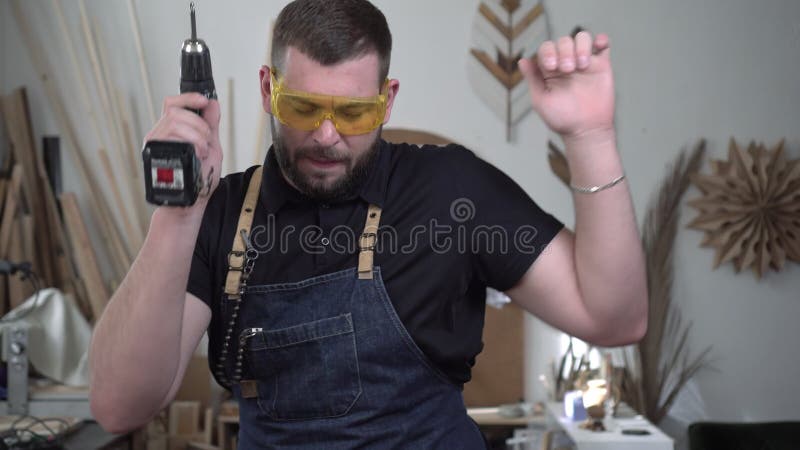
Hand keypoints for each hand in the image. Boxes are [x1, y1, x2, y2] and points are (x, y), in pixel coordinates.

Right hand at [144, 93, 222, 211]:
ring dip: (197, 135)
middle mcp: (158, 136)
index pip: (171, 104)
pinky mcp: (154, 155)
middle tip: (207, 141)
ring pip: (174, 123)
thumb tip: (213, 103)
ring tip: (202, 151)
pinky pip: (172, 138)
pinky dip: (191, 144)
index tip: (204, 101)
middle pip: (175, 111)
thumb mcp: (211, 147)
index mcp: (170, 131)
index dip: (187, 98)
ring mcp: (155, 146)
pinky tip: (196, 156)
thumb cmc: (200, 177)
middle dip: (198, 124)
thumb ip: (211, 125)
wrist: (192, 201)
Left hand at [519, 31, 614, 140]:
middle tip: (568, 70)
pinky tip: (598, 45)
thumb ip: (533, 79)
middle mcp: (566, 62)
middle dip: (564, 51)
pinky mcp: (601, 66)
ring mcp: (584, 63)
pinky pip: (602, 45)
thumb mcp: (541, 100)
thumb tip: (522, 60)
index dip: (548, 52)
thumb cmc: (561, 119)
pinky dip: (601, 40)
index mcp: (549, 70)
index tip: (551, 67)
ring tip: (582, 65)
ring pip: (582, 38)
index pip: (547, 48)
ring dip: (581, 46)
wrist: (586, 130)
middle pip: (564, 41)